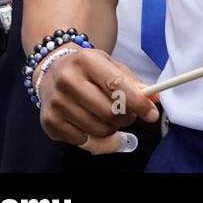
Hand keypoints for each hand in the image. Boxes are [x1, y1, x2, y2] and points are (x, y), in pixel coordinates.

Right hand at [36, 45, 158, 147]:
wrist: (53, 70)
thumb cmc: (87, 69)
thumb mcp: (111, 66)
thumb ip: (133, 82)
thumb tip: (154, 99)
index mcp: (86, 61)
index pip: (117, 85)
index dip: (138, 102)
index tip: (151, 113)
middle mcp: (68, 81)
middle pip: (109, 112)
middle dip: (126, 118)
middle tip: (128, 114)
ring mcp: (56, 103)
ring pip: (98, 129)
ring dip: (112, 129)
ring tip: (109, 117)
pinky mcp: (49, 122)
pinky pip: (82, 140)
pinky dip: (93, 136)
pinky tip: (90, 121)